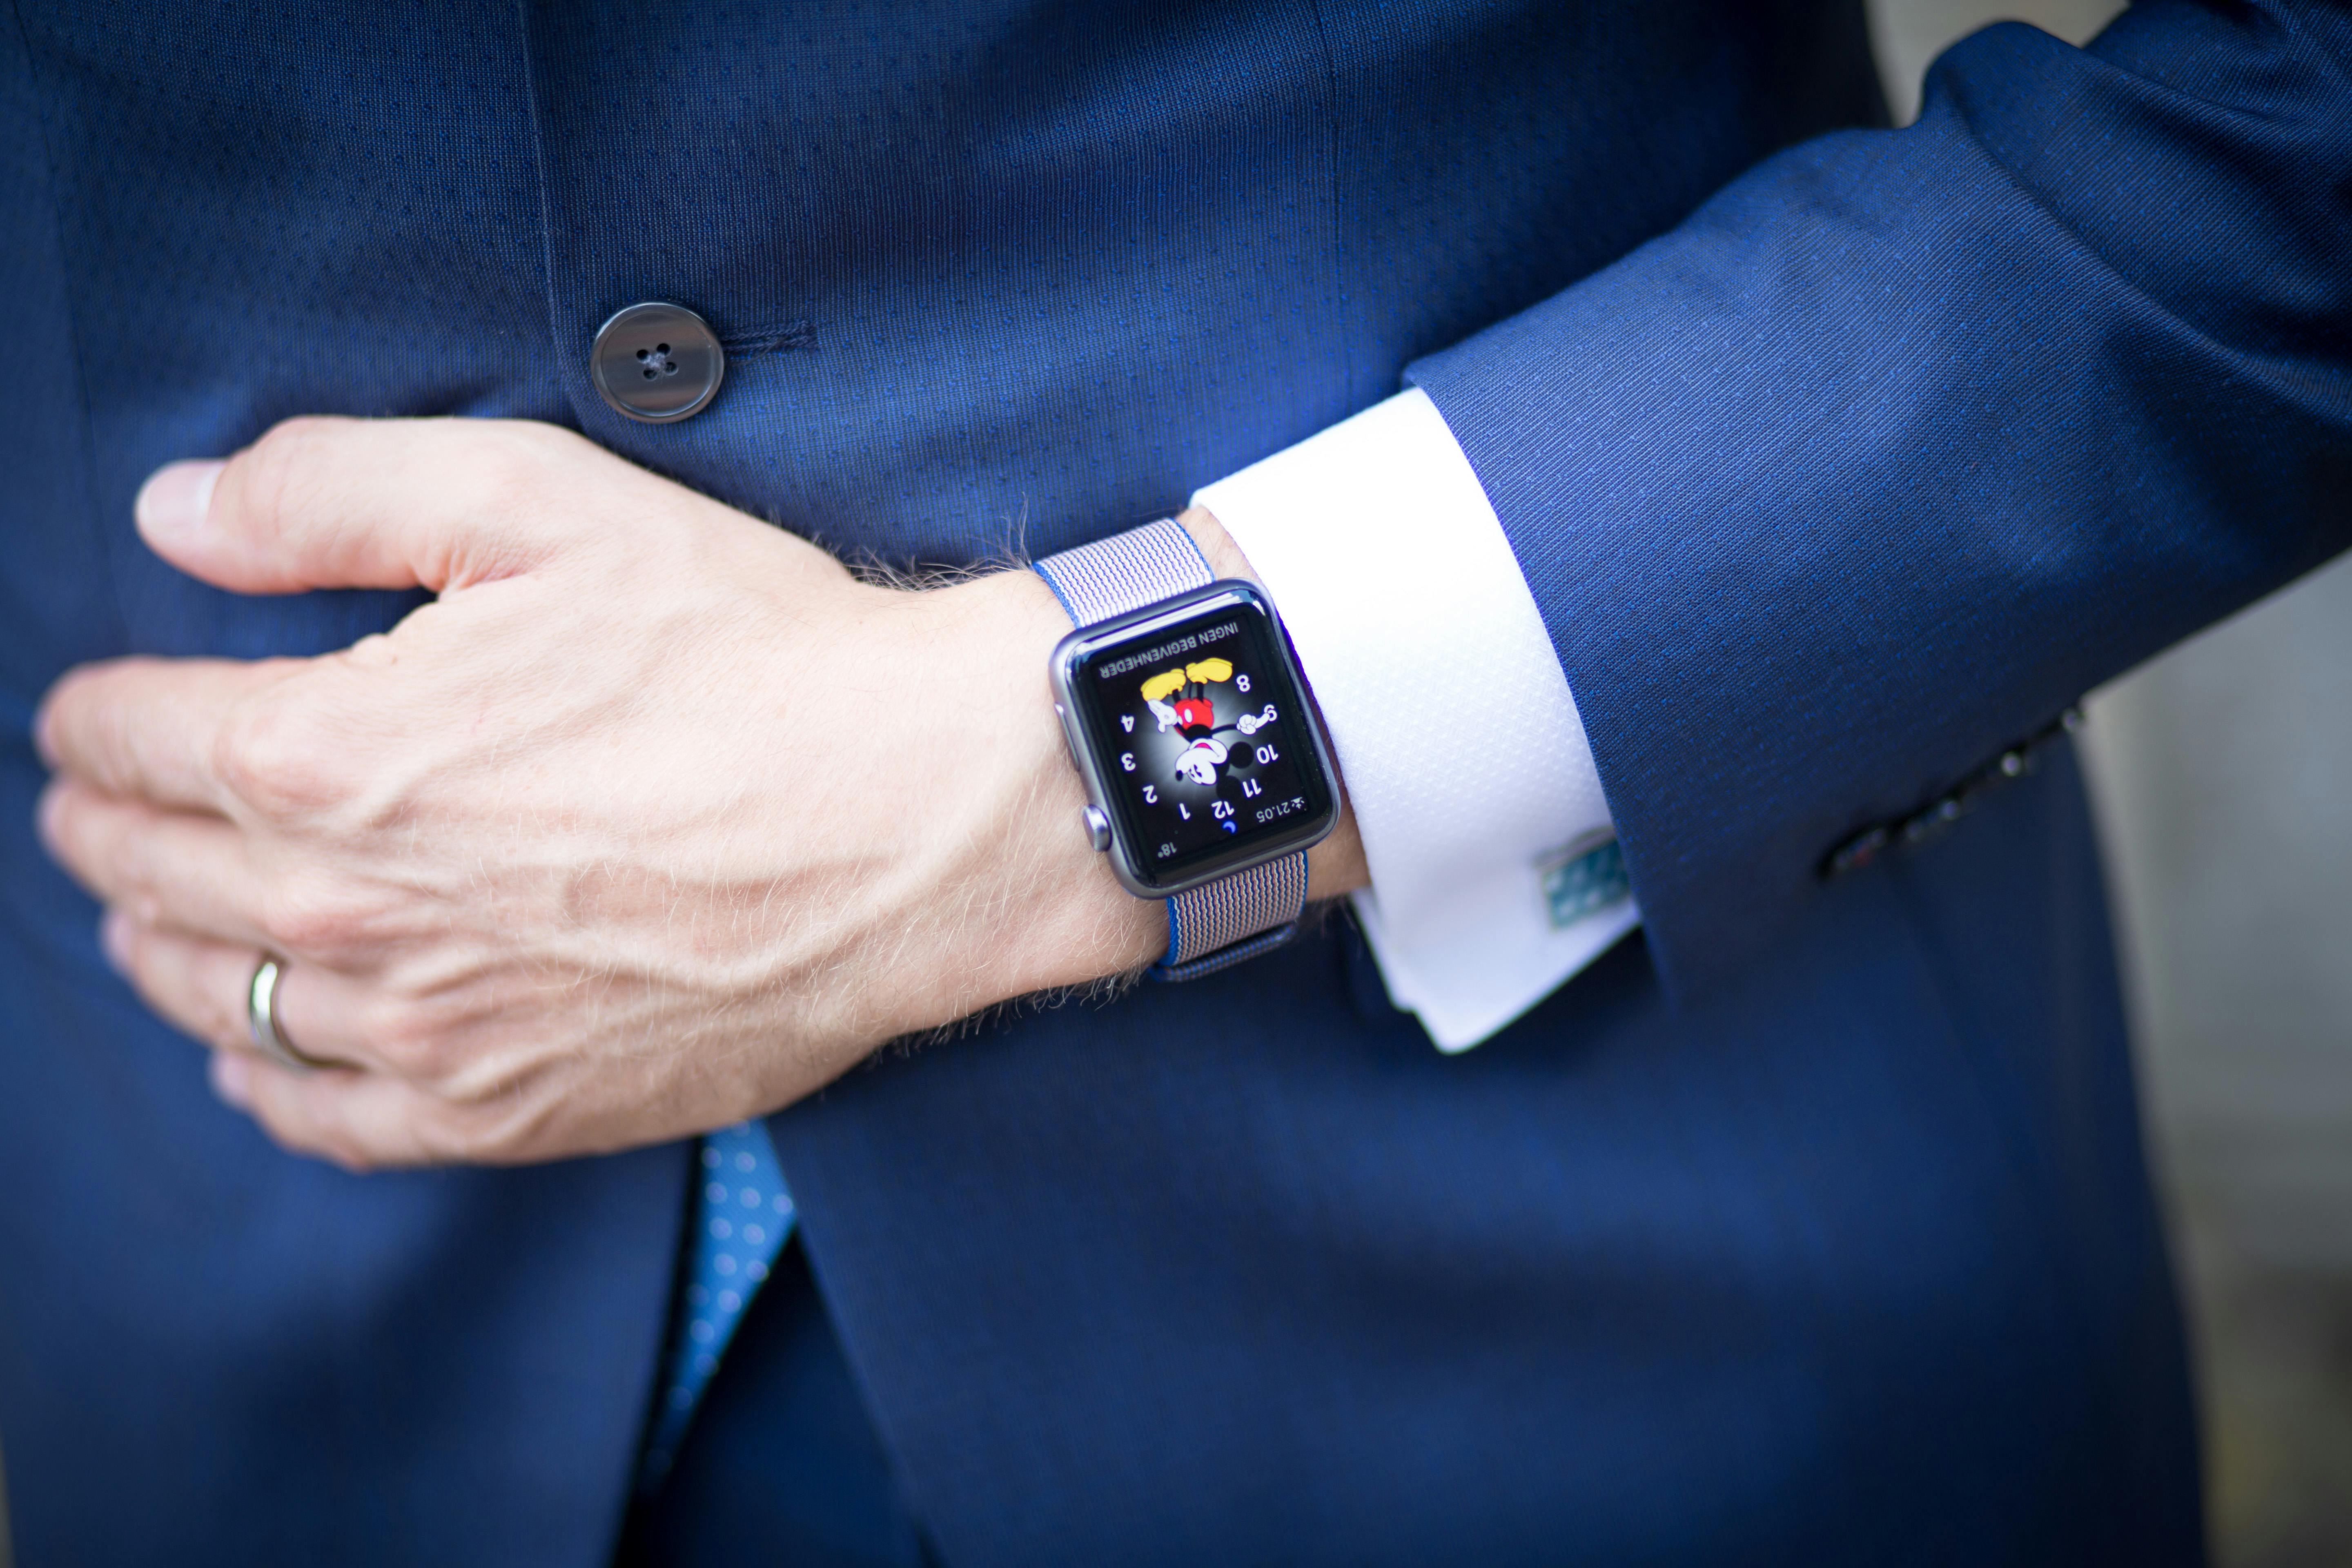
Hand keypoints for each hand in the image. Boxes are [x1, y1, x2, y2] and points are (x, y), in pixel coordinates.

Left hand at [34, 418, 1363, 1168]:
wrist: (922, 819)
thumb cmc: (756, 655)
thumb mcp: (546, 501)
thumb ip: (328, 491)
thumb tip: (173, 516)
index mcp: (327, 751)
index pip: (128, 737)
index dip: (103, 710)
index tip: (110, 705)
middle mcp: (348, 909)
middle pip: (144, 873)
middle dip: (108, 823)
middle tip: (111, 799)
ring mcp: (427, 1027)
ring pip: (213, 999)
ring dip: (161, 945)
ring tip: (160, 909)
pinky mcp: (509, 1108)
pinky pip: (322, 1117)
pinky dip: (261, 1079)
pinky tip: (258, 1053)